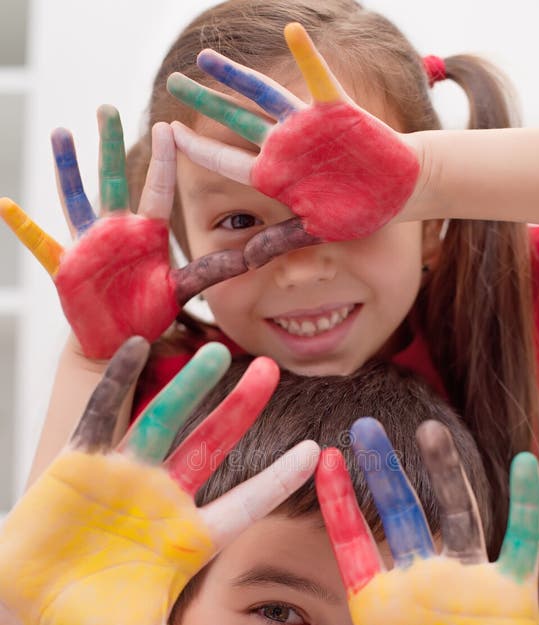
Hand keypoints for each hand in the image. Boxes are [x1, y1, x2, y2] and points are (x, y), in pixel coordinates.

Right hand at [0, 107, 249, 358]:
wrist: (120, 340)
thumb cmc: (149, 312)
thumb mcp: (181, 289)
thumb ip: (211, 272)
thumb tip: (251, 258)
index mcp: (147, 233)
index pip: (158, 189)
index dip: (164, 161)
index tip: (168, 127)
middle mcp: (117, 230)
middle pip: (113, 180)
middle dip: (110, 145)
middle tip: (107, 107)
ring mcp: (89, 244)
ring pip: (77, 199)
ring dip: (68, 168)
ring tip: (61, 132)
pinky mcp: (67, 265)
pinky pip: (41, 243)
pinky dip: (23, 227)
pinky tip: (6, 205)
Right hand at [0, 338, 318, 624]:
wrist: (22, 608)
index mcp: (187, 539)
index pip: (244, 504)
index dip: (279, 479)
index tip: (318, 453)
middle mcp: (164, 499)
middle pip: (212, 446)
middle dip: (241, 410)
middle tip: (275, 369)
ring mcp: (124, 477)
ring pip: (166, 422)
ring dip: (190, 389)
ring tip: (219, 352)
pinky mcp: (81, 463)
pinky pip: (103, 416)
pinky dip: (119, 385)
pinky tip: (140, 349)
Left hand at [168, 22, 420, 244]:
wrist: (395, 192)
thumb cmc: (355, 213)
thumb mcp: (314, 231)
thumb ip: (280, 240)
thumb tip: (248, 262)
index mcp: (276, 176)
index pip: (227, 161)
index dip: (196, 148)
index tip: (167, 135)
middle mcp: (285, 146)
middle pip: (236, 119)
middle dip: (204, 102)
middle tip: (173, 81)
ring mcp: (308, 125)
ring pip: (264, 94)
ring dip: (235, 75)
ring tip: (204, 56)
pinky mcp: (337, 110)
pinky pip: (321, 79)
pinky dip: (309, 56)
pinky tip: (291, 31)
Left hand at [235, 418, 538, 624]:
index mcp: (377, 601)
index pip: (351, 540)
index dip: (336, 501)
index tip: (320, 457)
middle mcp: (418, 581)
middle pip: (398, 512)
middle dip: (382, 471)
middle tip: (362, 425)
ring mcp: (465, 582)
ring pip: (453, 513)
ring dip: (444, 472)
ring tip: (428, 430)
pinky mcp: (511, 593)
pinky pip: (519, 540)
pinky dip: (525, 504)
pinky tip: (524, 464)